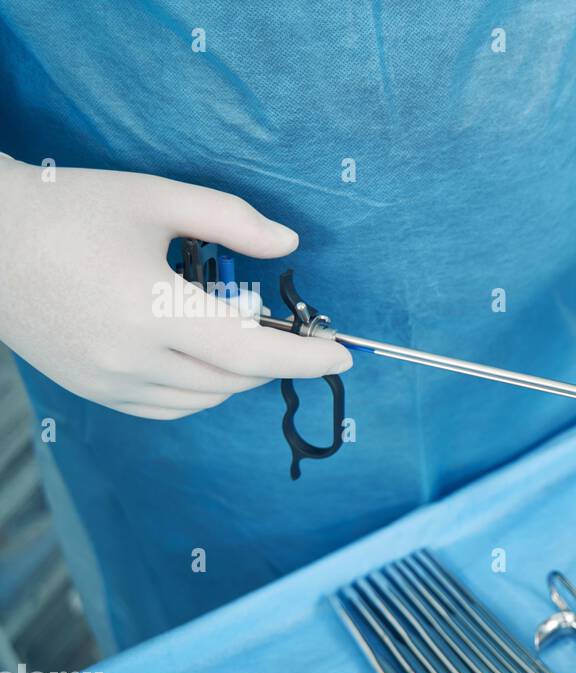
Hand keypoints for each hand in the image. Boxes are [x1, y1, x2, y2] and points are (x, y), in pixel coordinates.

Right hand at [0, 155, 349, 418]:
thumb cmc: (66, 208)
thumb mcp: (155, 198)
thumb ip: (230, 219)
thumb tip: (289, 243)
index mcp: (150, 310)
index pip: (252, 354)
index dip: (305, 358)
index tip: (345, 354)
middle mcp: (131, 359)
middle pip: (233, 380)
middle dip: (274, 358)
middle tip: (291, 328)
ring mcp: (108, 383)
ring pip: (204, 399)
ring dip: (238, 373)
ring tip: (240, 330)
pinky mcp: (92, 392)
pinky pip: (169, 408)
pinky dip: (201, 390)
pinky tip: (203, 356)